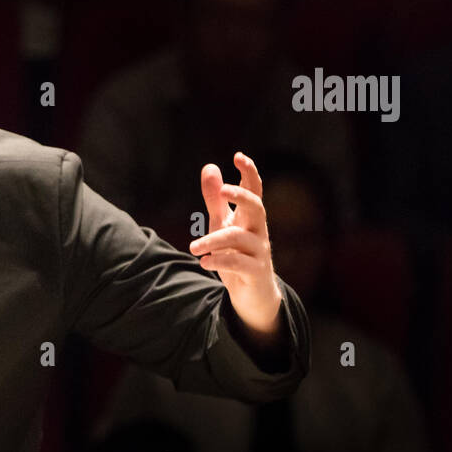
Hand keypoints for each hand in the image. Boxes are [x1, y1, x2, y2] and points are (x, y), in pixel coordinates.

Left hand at [188, 151, 283, 346]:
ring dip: (213, 241)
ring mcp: (259, 252)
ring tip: (193, 247)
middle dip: (241, 196)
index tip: (238, 156)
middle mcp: (258, 232)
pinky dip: (220, 261)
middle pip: (257, 207)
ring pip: (239, 239)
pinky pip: (239, 263)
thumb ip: (215, 199)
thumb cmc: (236, 254)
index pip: (254, 190)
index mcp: (250, 218)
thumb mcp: (222, 224)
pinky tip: (204, 262)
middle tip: (222, 191)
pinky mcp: (255, 272)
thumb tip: (209, 166)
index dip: (249, 173)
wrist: (252, 294)